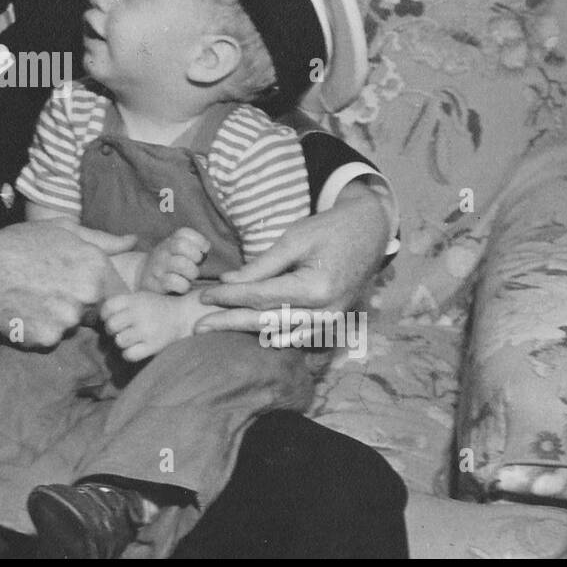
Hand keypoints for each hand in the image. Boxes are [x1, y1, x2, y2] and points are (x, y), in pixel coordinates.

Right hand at [0, 219, 135, 347]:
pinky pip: (53, 338)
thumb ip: (102, 239)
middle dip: (80, 304)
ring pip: (74, 325)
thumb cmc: (20, 244)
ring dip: (60, 318)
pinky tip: (26, 312)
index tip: (79, 286)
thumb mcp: (62, 230)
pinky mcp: (49, 339)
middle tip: (51, 290)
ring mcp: (69, 320)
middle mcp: (88, 295)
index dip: (101, 291)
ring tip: (35, 298)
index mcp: (96, 266)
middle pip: (96, 310)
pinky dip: (42, 329)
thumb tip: (132, 241)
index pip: (118, 292)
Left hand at [102, 289, 210, 361]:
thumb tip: (94, 317)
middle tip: (119, 330)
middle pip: (111, 325)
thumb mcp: (140, 298)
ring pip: (119, 341)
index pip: (108, 306)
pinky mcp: (153, 345)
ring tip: (129, 339)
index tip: (110, 318)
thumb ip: (121, 304)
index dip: (105, 315)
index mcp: (135, 299)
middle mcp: (140, 313)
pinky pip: (129, 354)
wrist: (182, 316)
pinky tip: (135, 348)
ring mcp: (147, 330)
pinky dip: (129, 353)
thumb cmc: (156, 308)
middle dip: (112, 330)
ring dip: (121, 342)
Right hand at [138, 226, 208, 293]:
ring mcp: (158, 267)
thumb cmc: (171, 264)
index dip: (199, 241)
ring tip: (190, 277)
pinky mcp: (156, 284)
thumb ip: (196, 248)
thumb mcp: (180, 251)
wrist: (142, 276)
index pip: (184, 233)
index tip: (202, 251)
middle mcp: (162, 252)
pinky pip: (173, 282)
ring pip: (180, 264)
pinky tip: (182, 286)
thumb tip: (206, 247)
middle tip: (196, 264)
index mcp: (170, 241)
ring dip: (192, 272)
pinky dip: (183, 286)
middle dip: (195, 255)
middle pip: (180, 245)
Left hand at [195, 182, 389, 333]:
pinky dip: (274, 336)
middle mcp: (324, 312)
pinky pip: (298, 336)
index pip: (260, 297)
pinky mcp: (332, 323)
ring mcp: (331, 322)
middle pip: (265, 321)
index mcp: (315, 288)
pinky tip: (251, 336)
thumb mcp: (294, 239)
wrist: (369, 233)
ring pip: (279, 332)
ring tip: (216, 332)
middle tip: (197, 326)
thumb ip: (262, 266)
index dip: (229, 298)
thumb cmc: (330, 229)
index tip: (203, 298)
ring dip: (246, 332)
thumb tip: (228, 282)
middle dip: (229, 323)